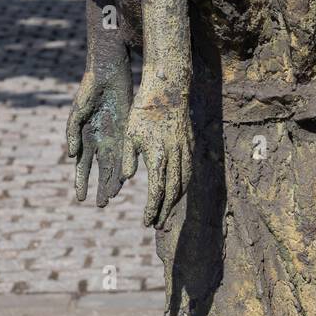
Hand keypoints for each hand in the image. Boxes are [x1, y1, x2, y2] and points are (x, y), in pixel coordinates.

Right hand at [67, 68, 130, 207]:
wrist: (108, 73)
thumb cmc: (88, 91)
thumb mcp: (77, 112)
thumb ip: (72, 134)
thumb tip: (71, 156)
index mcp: (85, 138)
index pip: (82, 166)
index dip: (81, 182)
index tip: (81, 198)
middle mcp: (99, 141)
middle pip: (100, 170)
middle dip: (100, 187)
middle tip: (102, 205)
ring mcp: (114, 137)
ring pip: (114, 165)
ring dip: (113, 181)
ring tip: (113, 196)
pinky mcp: (127, 130)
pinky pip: (127, 153)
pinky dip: (125, 166)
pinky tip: (126, 179)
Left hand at [120, 77, 192, 228]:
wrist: (167, 90)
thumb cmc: (143, 111)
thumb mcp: (129, 134)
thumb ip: (128, 158)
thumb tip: (126, 178)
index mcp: (158, 158)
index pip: (157, 192)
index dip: (152, 210)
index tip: (146, 222)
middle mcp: (175, 157)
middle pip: (172, 193)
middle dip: (164, 211)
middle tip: (157, 225)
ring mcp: (185, 151)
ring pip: (183, 183)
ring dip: (175, 201)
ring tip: (167, 211)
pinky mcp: (189, 144)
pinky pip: (189, 170)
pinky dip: (183, 185)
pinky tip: (178, 189)